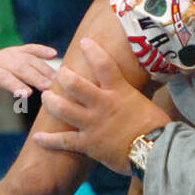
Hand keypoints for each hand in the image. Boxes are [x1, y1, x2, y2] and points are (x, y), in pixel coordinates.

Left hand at [0, 43, 56, 119]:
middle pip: (20, 67)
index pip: (4, 78)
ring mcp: (11, 53)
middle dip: (36, 77)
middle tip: (50, 88)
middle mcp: (0, 60)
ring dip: (44, 68)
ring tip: (57, 80)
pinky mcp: (18, 50)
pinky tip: (54, 54)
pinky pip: (31, 48)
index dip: (16, 85)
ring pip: (29, 59)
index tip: (30, 94)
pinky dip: (42, 50)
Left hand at [34, 37, 169, 172]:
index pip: (104, 64)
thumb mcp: (145, 103)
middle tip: (58, 74)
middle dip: (63, 76)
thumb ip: (132, 96)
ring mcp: (93, 124)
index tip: (84, 42)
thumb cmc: (157, 127)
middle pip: (74, 84)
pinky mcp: (88, 144)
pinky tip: (37, 138)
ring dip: (51, 102)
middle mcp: (102, 104)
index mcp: (119, 92)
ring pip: (63, 109)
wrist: (156, 151)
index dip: (92, 51)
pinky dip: (48, 140)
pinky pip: (63, 141)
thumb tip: (134, 90)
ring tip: (45, 97)